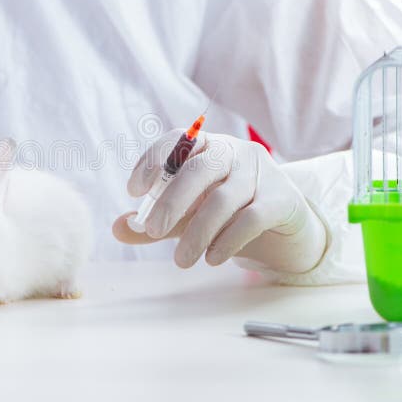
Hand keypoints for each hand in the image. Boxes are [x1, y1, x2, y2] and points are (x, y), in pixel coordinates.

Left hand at [113, 130, 326, 272]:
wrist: (283, 224)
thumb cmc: (226, 212)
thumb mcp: (186, 215)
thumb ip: (154, 221)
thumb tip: (118, 228)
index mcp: (207, 146)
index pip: (178, 140)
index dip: (154, 160)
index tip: (133, 190)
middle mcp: (234, 152)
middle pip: (199, 169)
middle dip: (172, 202)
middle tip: (153, 232)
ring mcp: (260, 173)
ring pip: (223, 199)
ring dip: (198, 233)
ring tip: (181, 261)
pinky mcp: (280, 199)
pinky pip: (251, 218)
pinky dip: (228, 241)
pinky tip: (212, 259)